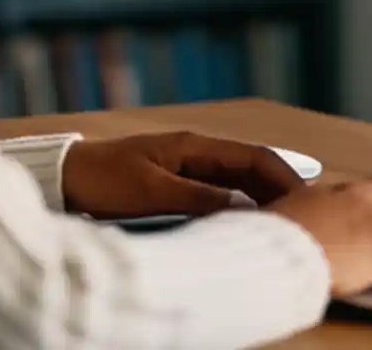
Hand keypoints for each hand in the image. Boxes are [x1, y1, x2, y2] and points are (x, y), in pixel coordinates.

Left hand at [62, 132, 303, 218]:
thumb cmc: (103, 178)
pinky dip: (240, 208)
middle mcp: (198, 154)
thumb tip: (242, 205)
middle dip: (280, 189)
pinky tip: (248, 225)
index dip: (283, 176)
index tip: (305, 198)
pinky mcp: (180, 186)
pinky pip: (221, 195)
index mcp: (195, 146)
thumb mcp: (150, 190)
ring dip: (262, 200)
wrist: (67, 178)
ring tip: (283, 223)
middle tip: (303, 216)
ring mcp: (190, 169)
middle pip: (252, 169)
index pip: (254, 156)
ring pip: (239, 183)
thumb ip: (196, 197)